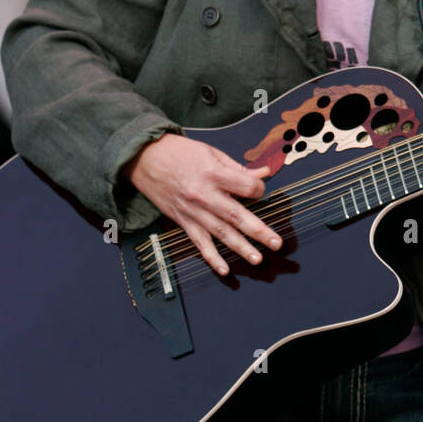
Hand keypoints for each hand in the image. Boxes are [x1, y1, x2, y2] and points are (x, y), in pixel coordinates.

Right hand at [122, 134, 280, 277]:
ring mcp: (192, 211)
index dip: (259, 190)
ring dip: (241, 248)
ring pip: (221, 233)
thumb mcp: (211, 152)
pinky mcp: (182, 221)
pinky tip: (224, 269)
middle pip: (236, 215)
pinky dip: (211, 257)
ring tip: (257, 259)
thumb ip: (238, 167)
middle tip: (276, 243)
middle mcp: (204, 194)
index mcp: (213, 173)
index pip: (246, 187)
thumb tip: (264, 173)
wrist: (145, 158)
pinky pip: (199, 242)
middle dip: (259, 231)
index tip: (261, 190)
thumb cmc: (179, 152)